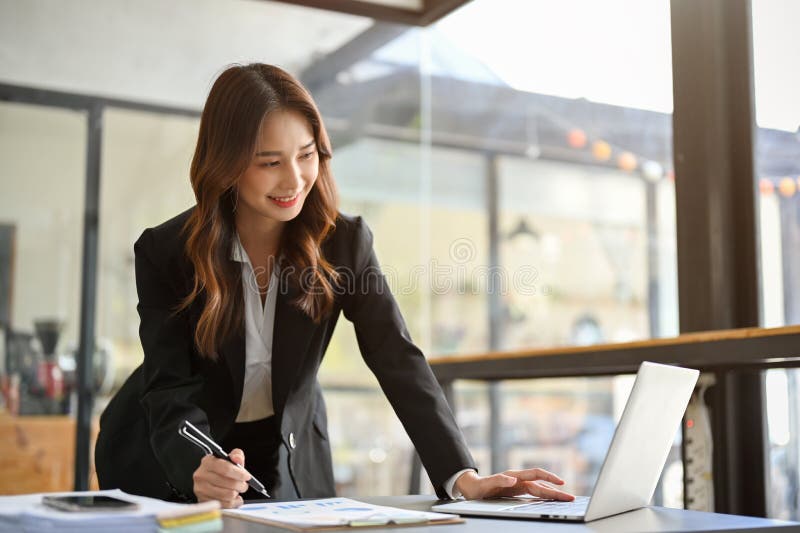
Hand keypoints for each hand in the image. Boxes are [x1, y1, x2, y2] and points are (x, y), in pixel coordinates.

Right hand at [192, 448, 250, 507]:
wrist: (207, 478)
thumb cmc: (220, 468)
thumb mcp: (228, 458)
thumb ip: (236, 455)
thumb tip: (238, 459)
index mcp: (208, 462)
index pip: (226, 469)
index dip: (239, 474)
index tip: (247, 476)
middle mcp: (201, 475)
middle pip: (228, 483)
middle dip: (241, 485)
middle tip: (244, 484)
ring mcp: (201, 489)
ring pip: (227, 495)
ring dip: (237, 493)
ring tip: (238, 490)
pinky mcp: (203, 501)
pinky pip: (224, 505)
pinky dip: (234, 503)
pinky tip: (235, 498)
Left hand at [454, 468, 574, 500]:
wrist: (473, 488)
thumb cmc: (480, 486)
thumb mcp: (487, 484)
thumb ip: (499, 481)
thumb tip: (513, 480)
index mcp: (514, 476)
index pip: (536, 474)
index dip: (548, 477)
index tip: (561, 483)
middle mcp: (519, 479)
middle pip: (541, 484)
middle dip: (556, 491)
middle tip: (571, 498)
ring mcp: (519, 485)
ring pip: (540, 489)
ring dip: (552, 494)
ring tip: (565, 499)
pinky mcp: (518, 491)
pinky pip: (534, 493)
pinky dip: (544, 496)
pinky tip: (551, 500)